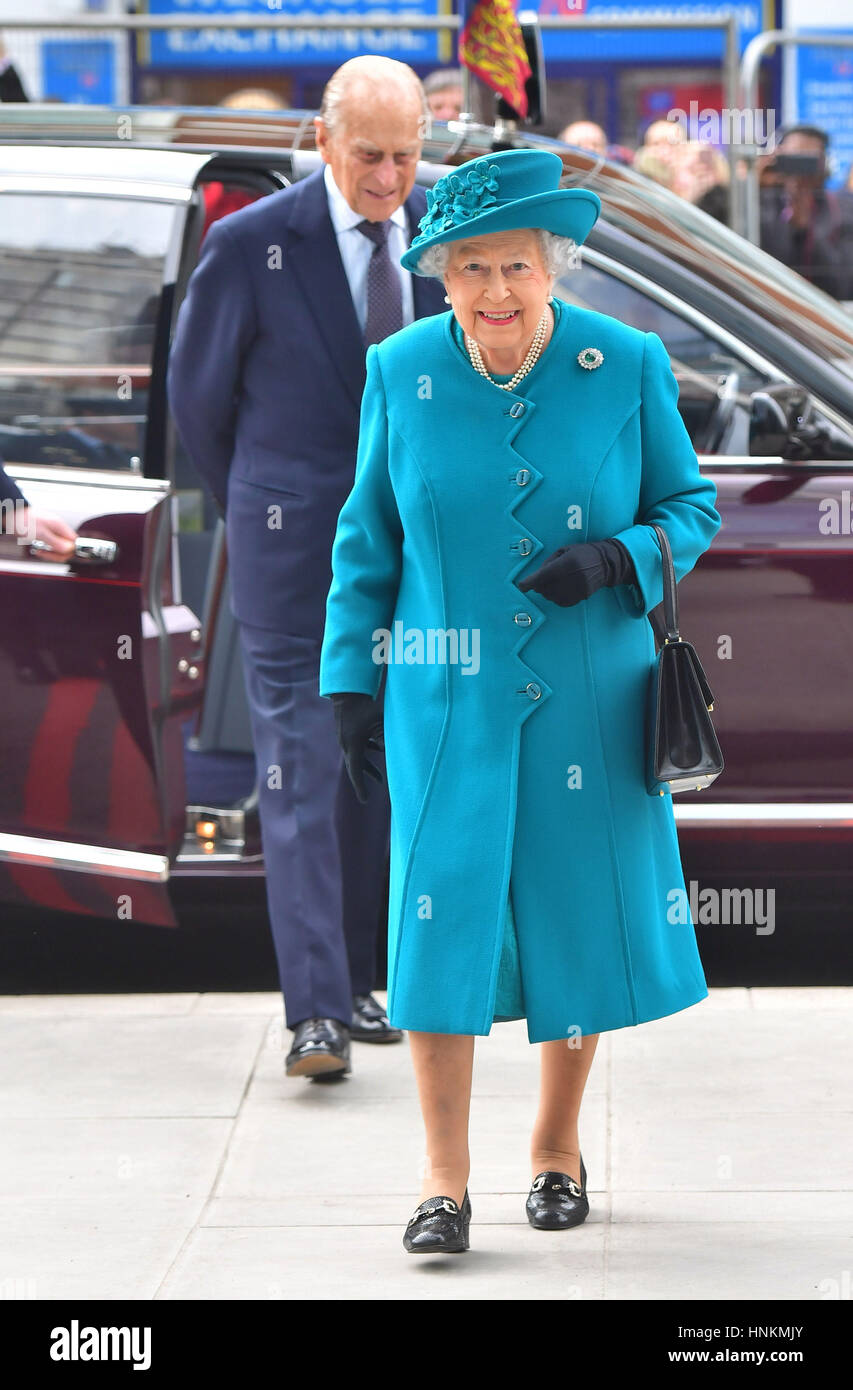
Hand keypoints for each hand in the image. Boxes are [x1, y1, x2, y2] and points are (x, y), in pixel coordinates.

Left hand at [14, 508, 77, 560]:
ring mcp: (53, 532)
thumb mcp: (40, 533)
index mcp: (60, 526)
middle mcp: (59, 529)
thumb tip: (70, 550)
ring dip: (51, 553)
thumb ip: (56, 542)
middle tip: (45, 554)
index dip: (68, 551)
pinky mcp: (47, 535)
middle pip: (68, 548)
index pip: (74, 542)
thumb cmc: (23, 520)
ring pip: (60, 548)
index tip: (57, 553)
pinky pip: (52, 546)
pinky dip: (46, 550)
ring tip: (40, 551)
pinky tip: (39, 549)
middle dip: (57, 554)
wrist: (12, 514)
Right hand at [330, 692, 384, 804]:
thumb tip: (394, 753)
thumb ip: (386, 739)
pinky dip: (368, 752)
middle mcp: (347, 745)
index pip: (356, 772)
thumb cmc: (364, 707)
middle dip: (366, 780)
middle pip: (356, 768)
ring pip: (358, 758)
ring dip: (368, 768)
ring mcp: (346, 739)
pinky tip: (377, 749)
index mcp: (353, 746)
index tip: (364, 800)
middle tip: (370, 794)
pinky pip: (358, 747)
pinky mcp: (349, 733)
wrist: (347, 693)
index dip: (361, 787)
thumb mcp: (378, 724)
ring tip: (379, 778)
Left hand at [517, 539, 633, 607]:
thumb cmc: (582, 553)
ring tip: (553, 582)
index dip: (530, 582)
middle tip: (541, 579)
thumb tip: (536, 578)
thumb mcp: (564, 551)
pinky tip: (559, 589)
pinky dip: (556, 597)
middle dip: (539, 585)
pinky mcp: (581, 597)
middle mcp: (573, 577)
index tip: (521, 586)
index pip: (544, 575)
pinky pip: (561, 602)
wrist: (605, 563)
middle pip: (546, 587)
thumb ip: (549, 563)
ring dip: (547, 591)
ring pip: (552, 596)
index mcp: (568, 563)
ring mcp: (578, 589)